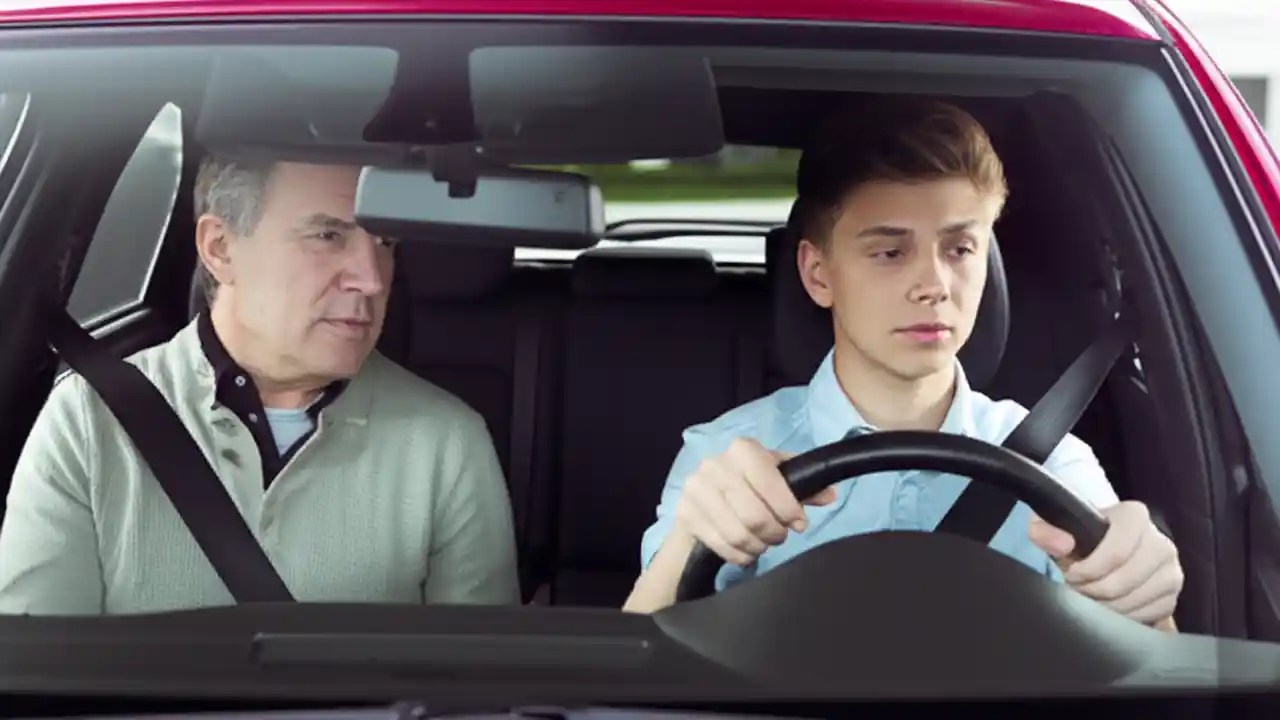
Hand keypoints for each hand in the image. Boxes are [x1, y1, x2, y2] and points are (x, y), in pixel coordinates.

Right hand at [673, 437, 838, 565]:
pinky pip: (722, 546)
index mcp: (743, 449)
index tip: (799, 523)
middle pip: (755, 515)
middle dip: (774, 533)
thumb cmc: (746, 486)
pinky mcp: (685, 514)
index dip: (789, 509)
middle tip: (779, 536)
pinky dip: (741, 556)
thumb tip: (830, 494)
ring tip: (763, 544)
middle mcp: (715, 465)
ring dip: (758, 546)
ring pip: (738, 534)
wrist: (700, 499)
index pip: (771, 483)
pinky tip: (746, 552)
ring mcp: (696, 490)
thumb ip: (803, 485)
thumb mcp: (775, 478)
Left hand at [1029, 501, 1182, 629]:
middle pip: (1125, 581)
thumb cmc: (1078, 536)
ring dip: (1105, 606)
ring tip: (1088, 597)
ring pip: (1135, 601)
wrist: (1100, 547)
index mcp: (1135, 516)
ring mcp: (1171, 571)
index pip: (1116, 552)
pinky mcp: (1172, 596)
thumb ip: (1045, 530)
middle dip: (1093, 590)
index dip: (1088, 569)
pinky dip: (1123, 616)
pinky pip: (1148, 615)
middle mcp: (1161, 542)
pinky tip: (1107, 606)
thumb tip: (1061, 545)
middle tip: (1076, 589)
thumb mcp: (1054, 526)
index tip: (1070, 574)